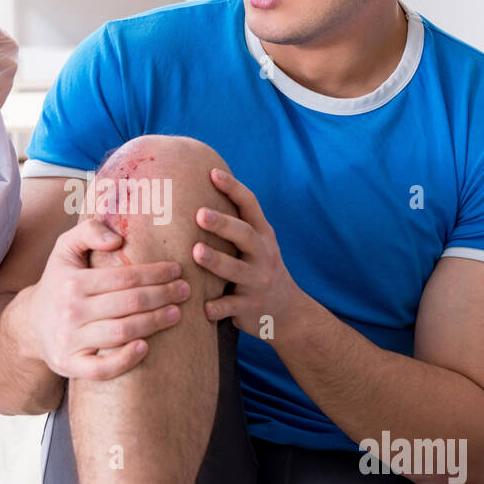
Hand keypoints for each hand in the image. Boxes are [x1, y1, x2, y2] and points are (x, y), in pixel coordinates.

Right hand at [23, 217, 190, 378]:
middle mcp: (70, 311)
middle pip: (128, 304)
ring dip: (154, 323)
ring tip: (177, 313)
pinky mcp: (69, 366)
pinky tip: (145, 348)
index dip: (155, 274)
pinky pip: (102, 369)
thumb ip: (89, 231)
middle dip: (162, 296)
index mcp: (72, 282)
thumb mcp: (64, 249)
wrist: (30, 324)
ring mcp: (69, 341)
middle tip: (185, 291)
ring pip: (121, 333)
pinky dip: (125, 360)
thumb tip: (118, 241)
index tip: (176, 270)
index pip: (124, 277)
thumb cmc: (58, 283)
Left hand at [193, 168, 298, 339]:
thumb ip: (235, 223)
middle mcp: (263, 255)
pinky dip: (218, 307)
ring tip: (196, 252)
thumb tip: (200, 187)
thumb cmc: (259, 268)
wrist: (287, 311)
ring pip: (237, 270)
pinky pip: (232, 306)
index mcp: (262, 235)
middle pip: (245, 235)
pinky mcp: (250, 307)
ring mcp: (257, 282)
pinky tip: (203, 308)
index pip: (250, 205)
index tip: (212, 172)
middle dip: (223, 224)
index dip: (232, 188)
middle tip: (200, 214)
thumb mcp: (257, 244)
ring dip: (216, 261)